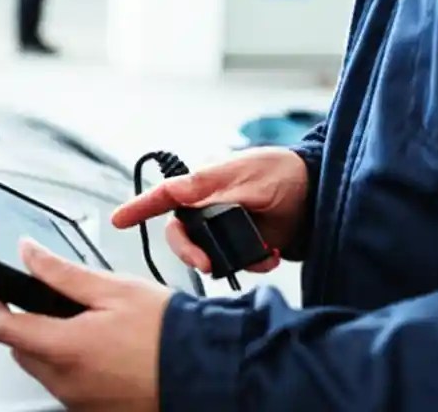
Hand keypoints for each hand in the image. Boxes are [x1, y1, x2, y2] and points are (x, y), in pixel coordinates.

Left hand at [0, 239, 170, 410]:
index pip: (4, 328)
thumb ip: (61, 272)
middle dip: (23, 324)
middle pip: (21, 351)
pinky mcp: (95, 411)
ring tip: (81, 323)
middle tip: (44, 300)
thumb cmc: (167, 331)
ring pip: (43, 370)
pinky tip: (98, 349)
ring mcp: (80, 402)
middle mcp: (67, 382)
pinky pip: (67, 386)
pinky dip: (70, 365)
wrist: (206, 369)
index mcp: (65, 348)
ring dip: (48, 345)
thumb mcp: (112, 288)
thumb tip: (29, 254)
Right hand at [111, 147, 308, 274]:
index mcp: (202, 186)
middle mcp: (208, 208)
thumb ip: (211, 186)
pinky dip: (252, 265)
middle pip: (182, 236)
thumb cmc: (282, 173)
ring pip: (207, 254)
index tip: (119, 220)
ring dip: (228, 262)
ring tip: (260, 255)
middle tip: (208, 265)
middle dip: (192, 254)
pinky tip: (270, 256)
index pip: (164, 196)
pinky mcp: (242, 246)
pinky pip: (235, 264)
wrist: (318, 197)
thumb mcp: (246, 174)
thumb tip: (177, 190)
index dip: (138, 208)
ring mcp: (224, 229)